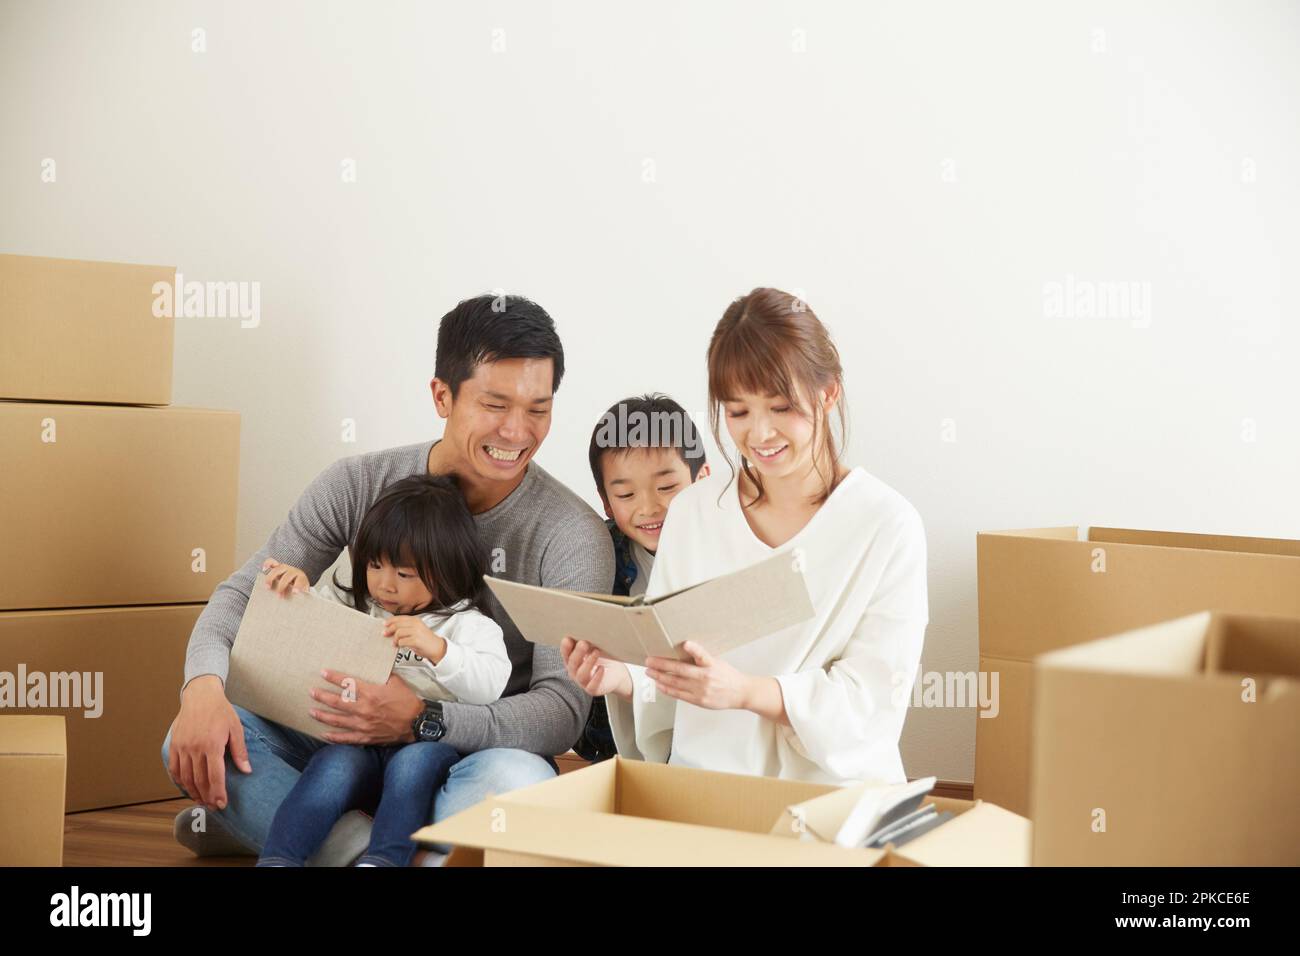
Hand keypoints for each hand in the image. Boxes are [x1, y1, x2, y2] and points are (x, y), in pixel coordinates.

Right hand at [166, 675, 251, 809]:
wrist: (200, 695)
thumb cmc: (221, 711)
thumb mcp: (236, 728)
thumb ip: (240, 751)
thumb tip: (246, 770)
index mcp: (212, 745)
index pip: (215, 776)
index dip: (218, 792)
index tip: (222, 804)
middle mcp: (195, 748)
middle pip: (199, 780)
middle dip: (207, 796)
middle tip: (213, 806)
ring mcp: (182, 747)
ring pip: (185, 777)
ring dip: (193, 792)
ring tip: (201, 800)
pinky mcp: (174, 745)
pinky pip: (174, 768)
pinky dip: (179, 781)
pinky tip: (186, 787)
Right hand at [261, 558, 307, 596]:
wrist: (298, 581)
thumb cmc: (299, 590)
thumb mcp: (302, 594)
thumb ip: (300, 598)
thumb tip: (297, 607)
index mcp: (301, 577)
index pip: (300, 581)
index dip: (297, 586)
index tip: (294, 592)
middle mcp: (293, 571)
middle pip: (287, 576)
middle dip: (282, 586)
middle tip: (279, 597)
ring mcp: (285, 568)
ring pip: (278, 569)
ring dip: (271, 578)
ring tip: (267, 588)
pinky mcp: (277, 566)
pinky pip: (272, 562)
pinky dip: (267, 564)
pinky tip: (264, 569)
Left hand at [310, 671, 422, 743]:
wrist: (417, 723)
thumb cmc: (407, 701)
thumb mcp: (396, 682)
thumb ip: (382, 675)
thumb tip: (375, 667)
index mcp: (370, 693)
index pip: (347, 683)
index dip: (333, 677)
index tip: (323, 673)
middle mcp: (363, 709)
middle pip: (337, 702)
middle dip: (322, 696)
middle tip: (312, 692)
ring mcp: (363, 724)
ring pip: (337, 720)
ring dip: (323, 715)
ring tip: (312, 711)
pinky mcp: (366, 736)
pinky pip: (346, 738)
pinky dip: (334, 737)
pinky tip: (324, 734)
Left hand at [384, 615, 446, 663]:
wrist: (437, 648)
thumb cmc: (425, 640)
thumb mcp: (416, 630)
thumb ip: (406, 627)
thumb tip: (391, 628)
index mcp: (415, 620)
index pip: (399, 618)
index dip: (390, 621)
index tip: (384, 624)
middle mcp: (416, 624)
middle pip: (397, 625)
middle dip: (389, 630)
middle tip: (385, 634)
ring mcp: (416, 632)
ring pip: (398, 633)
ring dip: (394, 639)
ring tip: (395, 643)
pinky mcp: (416, 640)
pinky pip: (402, 642)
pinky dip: (399, 644)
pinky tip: (400, 646)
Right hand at [561, 636, 631, 700]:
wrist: (615, 673)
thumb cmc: (603, 658)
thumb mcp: (594, 647)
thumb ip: (588, 642)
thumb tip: (586, 628)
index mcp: (572, 660)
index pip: (565, 653)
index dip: (565, 647)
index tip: (568, 639)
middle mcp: (575, 671)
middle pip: (572, 663)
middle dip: (577, 653)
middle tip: (583, 643)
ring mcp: (583, 682)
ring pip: (581, 674)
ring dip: (588, 662)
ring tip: (596, 652)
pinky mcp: (592, 689)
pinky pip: (592, 685)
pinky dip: (596, 677)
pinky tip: (601, 668)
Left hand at [644, 641, 753, 710]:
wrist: (740, 693)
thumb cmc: (728, 676)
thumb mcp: (717, 662)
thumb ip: (701, 659)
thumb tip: (683, 651)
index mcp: (712, 665)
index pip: (703, 655)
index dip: (695, 650)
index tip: (687, 644)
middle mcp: (706, 678)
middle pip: (681, 670)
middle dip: (662, 665)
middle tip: (649, 661)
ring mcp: (701, 690)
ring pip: (676, 683)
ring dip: (660, 677)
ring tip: (650, 672)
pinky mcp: (699, 701)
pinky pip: (679, 695)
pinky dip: (667, 689)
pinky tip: (659, 685)